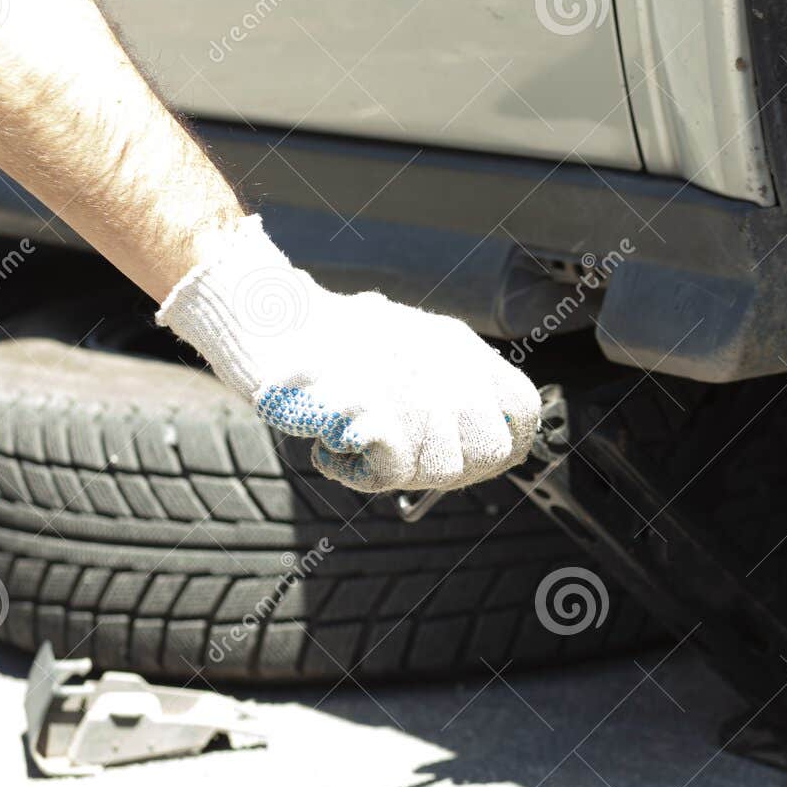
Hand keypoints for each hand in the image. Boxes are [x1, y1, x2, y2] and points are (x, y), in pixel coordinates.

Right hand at [156, 216, 540, 492]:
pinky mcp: (369, 411)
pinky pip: (389, 469)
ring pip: (444, 467)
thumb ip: (451, 384)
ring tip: (358, 441)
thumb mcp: (406, 343)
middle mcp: (445, 362)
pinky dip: (354, 468)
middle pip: (491, 449)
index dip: (506, 442)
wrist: (263, 317)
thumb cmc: (328, 340)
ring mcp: (411, 386)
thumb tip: (493, 440)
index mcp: (457, 346)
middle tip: (403, 455)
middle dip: (453, 467)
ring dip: (399, 469)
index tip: (475, 455)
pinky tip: (331, 447)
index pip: (522, 409)